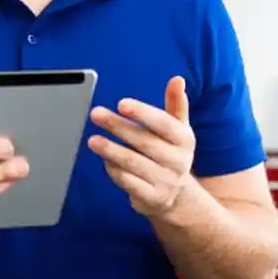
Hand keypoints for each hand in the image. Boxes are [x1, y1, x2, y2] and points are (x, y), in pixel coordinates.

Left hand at [88, 76, 195, 218]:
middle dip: (118, 127)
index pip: (164, 123)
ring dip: (111, 150)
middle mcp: (178, 161)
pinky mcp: (152, 199)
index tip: (122, 103)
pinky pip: (129, 182)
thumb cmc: (170, 152)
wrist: (177, 196)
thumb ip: (176, 104)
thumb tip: (178, 79)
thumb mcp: (177, 129)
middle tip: (96, 114)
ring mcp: (166, 182)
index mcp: (184, 139)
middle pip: (144, 141)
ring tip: (93, 140)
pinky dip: (115, 170)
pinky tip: (104, 160)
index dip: (143, 113)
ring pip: (134, 163)